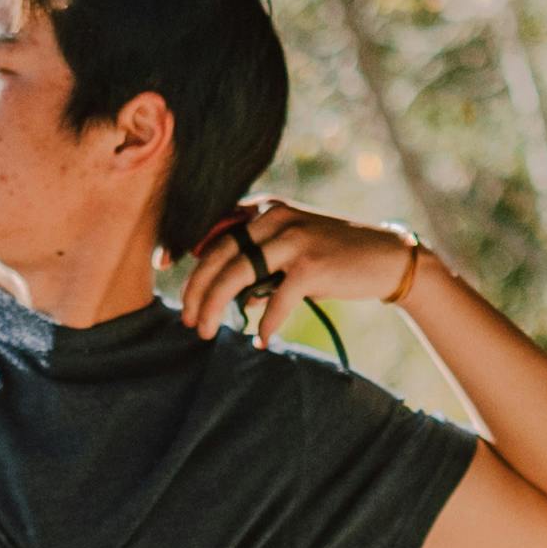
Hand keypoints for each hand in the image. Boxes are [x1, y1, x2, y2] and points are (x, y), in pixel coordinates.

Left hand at [176, 197, 420, 350]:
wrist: (386, 258)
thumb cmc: (332, 255)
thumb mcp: (291, 245)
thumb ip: (258, 257)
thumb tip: (228, 292)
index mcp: (265, 207)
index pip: (214, 227)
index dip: (183, 246)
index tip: (160, 265)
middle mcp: (275, 216)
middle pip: (218, 255)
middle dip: (197, 291)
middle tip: (188, 320)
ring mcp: (293, 238)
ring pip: (237, 276)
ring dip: (217, 308)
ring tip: (207, 332)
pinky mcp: (311, 265)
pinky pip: (275, 300)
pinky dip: (264, 323)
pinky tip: (259, 340)